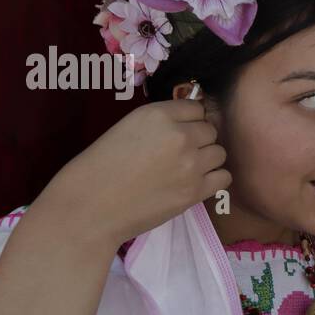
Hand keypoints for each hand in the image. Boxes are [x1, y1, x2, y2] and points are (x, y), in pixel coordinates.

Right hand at [35, 99, 229, 249]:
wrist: (91, 206)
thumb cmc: (100, 167)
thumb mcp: (127, 127)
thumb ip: (160, 123)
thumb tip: (188, 122)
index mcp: (158, 114)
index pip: (196, 108)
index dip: (189, 121)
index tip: (179, 132)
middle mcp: (180, 135)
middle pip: (210, 130)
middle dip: (198, 140)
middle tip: (179, 155)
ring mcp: (191, 164)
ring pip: (219, 153)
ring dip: (207, 160)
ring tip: (185, 170)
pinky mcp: (195, 191)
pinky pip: (223, 178)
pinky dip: (213, 180)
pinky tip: (195, 183)